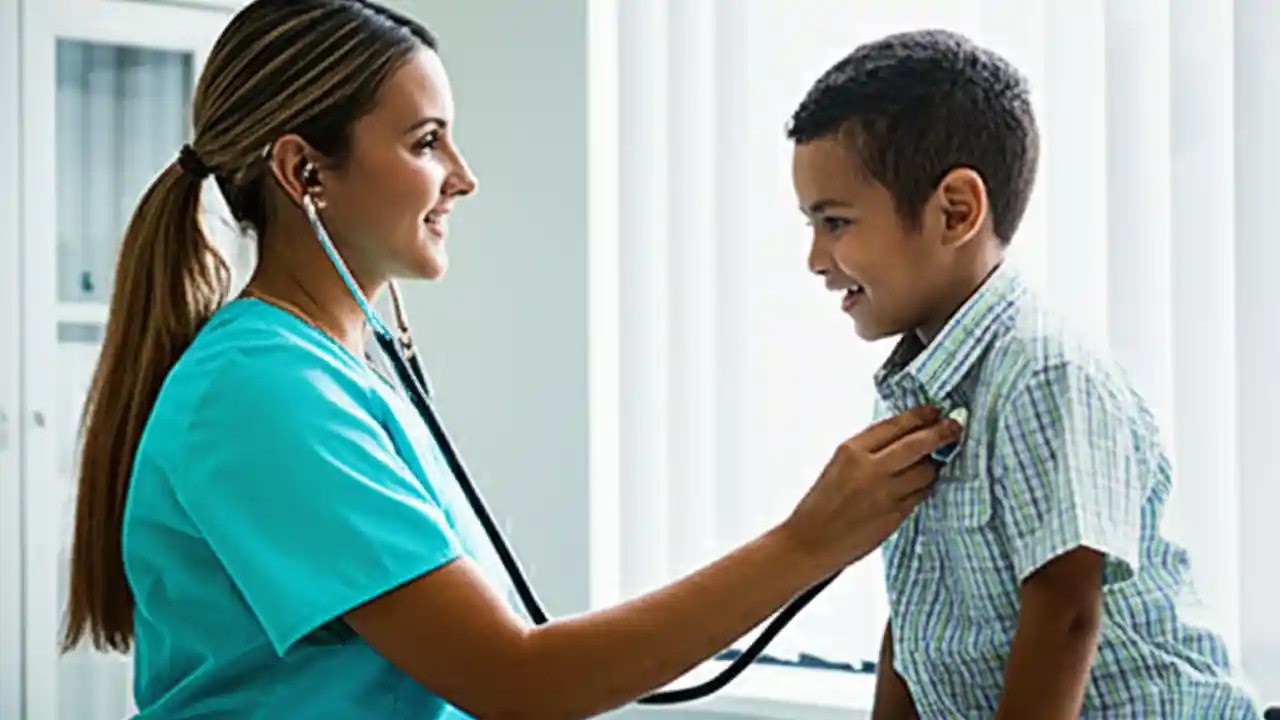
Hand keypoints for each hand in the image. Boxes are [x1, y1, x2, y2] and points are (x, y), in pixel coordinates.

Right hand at [780, 406, 960, 572]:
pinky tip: (924, 482)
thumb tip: (905, 435)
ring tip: (935, 461)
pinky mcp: (895, 515)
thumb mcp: (838, 465)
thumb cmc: (822, 503)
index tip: (935, 411)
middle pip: (918, 444)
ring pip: (926, 471)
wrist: (810, 541)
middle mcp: (870, 469)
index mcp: (851, 451)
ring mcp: (885, 494)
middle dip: (941, 432)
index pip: (894, 425)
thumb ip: (869, 450)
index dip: (919, 416)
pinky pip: (921, 494)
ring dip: (935, 464)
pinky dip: (926, 485)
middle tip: (955, 426)